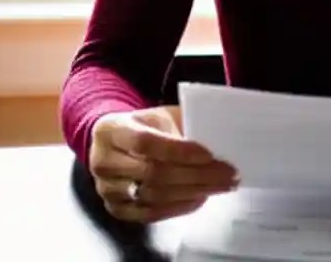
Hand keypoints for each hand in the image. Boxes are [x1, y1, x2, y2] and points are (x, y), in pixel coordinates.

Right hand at [89, 105, 238, 222]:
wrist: (114, 144)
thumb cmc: (144, 126)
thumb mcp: (159, 116)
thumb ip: (181, 126)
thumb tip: (217, 142)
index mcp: (112, 130)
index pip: (145, 143)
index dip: (179, 151)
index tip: (210, 154)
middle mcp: (102, 161)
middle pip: (153, 173)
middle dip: (197, 175)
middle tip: (228, 174)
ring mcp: (106, 189)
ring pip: (154, 196)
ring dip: (193, 192)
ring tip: (221, 186)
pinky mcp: (116, 208)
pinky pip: (150, 214)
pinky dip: (179, 207)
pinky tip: (200, 197)